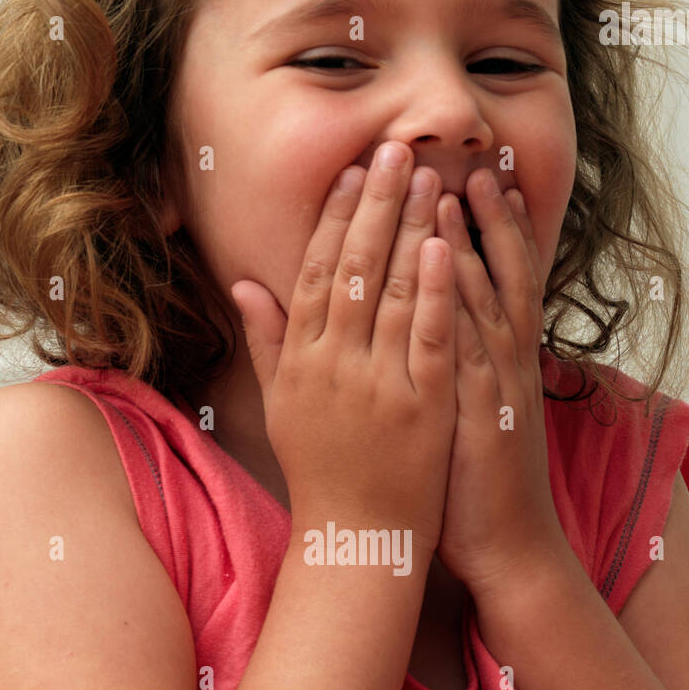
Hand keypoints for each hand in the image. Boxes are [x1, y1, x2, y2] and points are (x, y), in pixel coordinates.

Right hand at [229, 144, 457, 560]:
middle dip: (378, 203)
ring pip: (395, 291)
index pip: (318, 271)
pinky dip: (436, 288)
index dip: (337, 217)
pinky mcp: (421, 404)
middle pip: (356, 267)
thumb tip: (242, 284)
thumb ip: (266, 341)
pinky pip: (429, 334)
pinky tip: (445, 244)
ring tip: (432, 178)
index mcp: (300, 359)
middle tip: (398, 150)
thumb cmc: (322, 473)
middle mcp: (333, 364)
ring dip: (413, 229)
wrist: (357, 539)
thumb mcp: (282, 406)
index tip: (355, 172)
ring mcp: (378, 383)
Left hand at [433, 171, 570, 596]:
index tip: (469, 181)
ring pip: (487, 298)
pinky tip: (441, 259)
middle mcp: (505, 364)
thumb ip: (456, 374)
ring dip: (471, 240)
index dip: (485, 233)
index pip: (495, 284)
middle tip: (469, 159)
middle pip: (501, 275)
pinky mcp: (481, 409)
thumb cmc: (475, 488)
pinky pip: (469, 342)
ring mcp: (497, 384)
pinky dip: (458, 298)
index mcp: (498, 365)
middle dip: (486, 217)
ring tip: (457, 185)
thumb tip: (436, 340)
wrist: (508, 547)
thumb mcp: (466, 420)